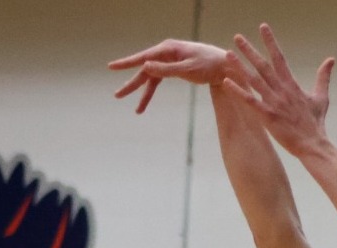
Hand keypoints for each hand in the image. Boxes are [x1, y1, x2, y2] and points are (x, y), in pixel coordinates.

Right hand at [108, 39, 234, 113]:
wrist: (225, 66)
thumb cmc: (209, 65)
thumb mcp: (188, 69)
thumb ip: (166, 69)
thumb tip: (145, 66)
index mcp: (168, 49)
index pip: (143, 57)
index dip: (126, 63)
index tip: (111, 67)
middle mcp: (165, 53)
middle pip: (144, 70)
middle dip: (132, 84)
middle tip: (117, 95)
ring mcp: (169, 61)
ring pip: (151, 78)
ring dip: (143, 93)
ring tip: (137, 110)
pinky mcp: (173, 69)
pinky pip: (158, 81)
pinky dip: (151, 92)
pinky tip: (144, 103)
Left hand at [224, 25, 334, 157]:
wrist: (313, 145)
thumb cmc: (316, 123)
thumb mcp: (321, 97)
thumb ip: (323, 77)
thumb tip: (331, 60)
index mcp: (292, 84)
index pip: (279, 58)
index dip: (271, 42)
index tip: (263, 28)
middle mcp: (281, 90)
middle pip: (263, 66)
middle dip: (249, 50)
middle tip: (237, 37)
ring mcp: (274, 103)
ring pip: (254, 80)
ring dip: (240, 67)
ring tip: (228, 54)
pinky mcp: (268, 116)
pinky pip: (250, 101)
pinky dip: (238, 91)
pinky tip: (227, 81)